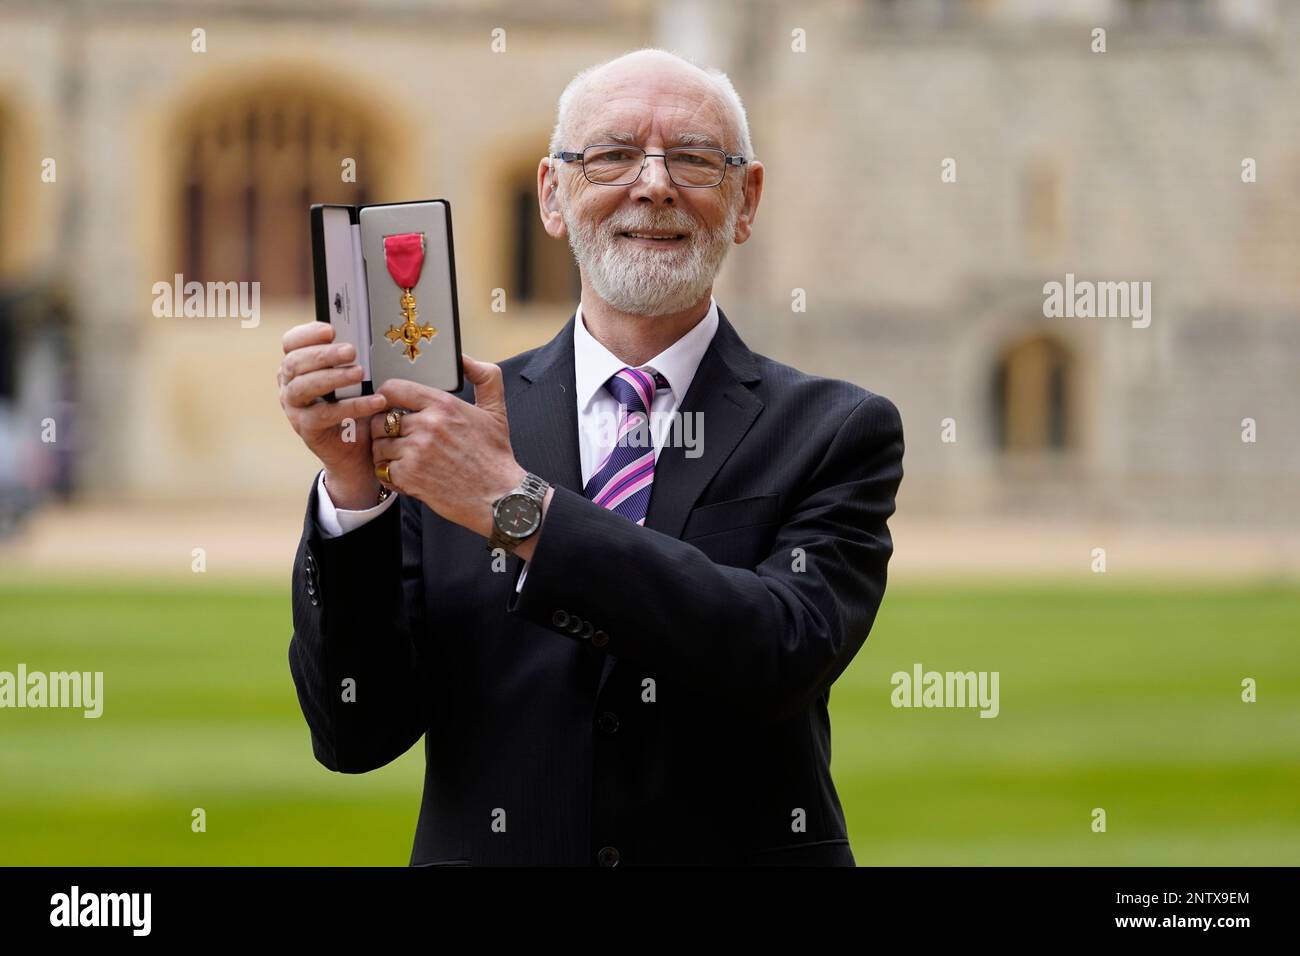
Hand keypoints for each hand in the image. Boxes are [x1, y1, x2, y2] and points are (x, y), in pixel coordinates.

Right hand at [278, 322, 387, 507]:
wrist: (358, 450)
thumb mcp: (353, 381)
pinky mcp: (307, 429)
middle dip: (323, 354)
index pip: (291, 343)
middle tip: (351, 351)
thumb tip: (361, 337)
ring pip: (303, 387)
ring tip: (359, 372)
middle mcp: (290, 386)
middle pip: (294, 363)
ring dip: (332, 377)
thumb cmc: (355, 409)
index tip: (330, 330)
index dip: (307, 334)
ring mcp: (294, 409)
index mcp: (297, 367)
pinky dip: (352, 406)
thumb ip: (349, 361)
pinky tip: (375, 401)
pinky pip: (325, 414)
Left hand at [370, 354, 524, 536]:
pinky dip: (390, 474)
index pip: (393, 389)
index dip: (386, 397)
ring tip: (405, 459)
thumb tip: (464, 359)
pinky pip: (382, 469)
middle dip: (387, 430)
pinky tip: (408, 474)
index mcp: (443, 405)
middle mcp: (427, 425)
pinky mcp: (409, 476)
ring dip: (387, 453)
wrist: (498, 496)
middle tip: (400, 439)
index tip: (390, 406)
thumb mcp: (496, 411)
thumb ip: (485, 377)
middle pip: (381, 420)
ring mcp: (415, 451)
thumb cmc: (494, 456)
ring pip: (379, 445)